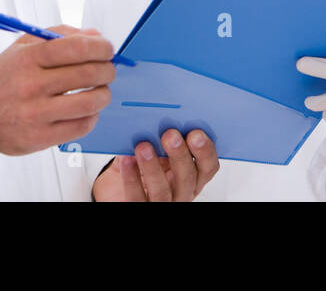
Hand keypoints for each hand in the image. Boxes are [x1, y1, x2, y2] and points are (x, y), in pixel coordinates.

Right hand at [0, 25, 115, 155]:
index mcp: (28, 58)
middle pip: (88, 74)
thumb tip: (95, 35)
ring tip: (101, 90)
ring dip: (104, 94)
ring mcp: (36, 114)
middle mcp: (32, 85)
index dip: (100, 47)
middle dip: (108, 70)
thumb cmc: (4, 78)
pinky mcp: (40, 138)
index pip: (77, 48)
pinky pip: (82, 126)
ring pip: (90, 102)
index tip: (107, 49)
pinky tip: (87, 109)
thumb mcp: (23, 46)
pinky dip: (92, 116)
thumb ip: (59, 35)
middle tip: (108, 69)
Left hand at [91, 128, 219, 200]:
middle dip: (180, 155)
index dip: (205, 152)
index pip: (208, 167)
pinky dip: (131, 178)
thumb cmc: (141, 170)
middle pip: (188, 178)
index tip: (196, 133)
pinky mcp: (142, 209)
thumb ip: (158, 138)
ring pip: (162, 191)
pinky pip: (137, 197)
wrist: (117, 193)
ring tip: (143, 146)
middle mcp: (181, 192)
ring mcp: (163, 204)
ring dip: (153, 167)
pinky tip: (127, 161)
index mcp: (192, 176)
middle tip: (170, 135)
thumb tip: (154, 115)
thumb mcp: (155, 152)